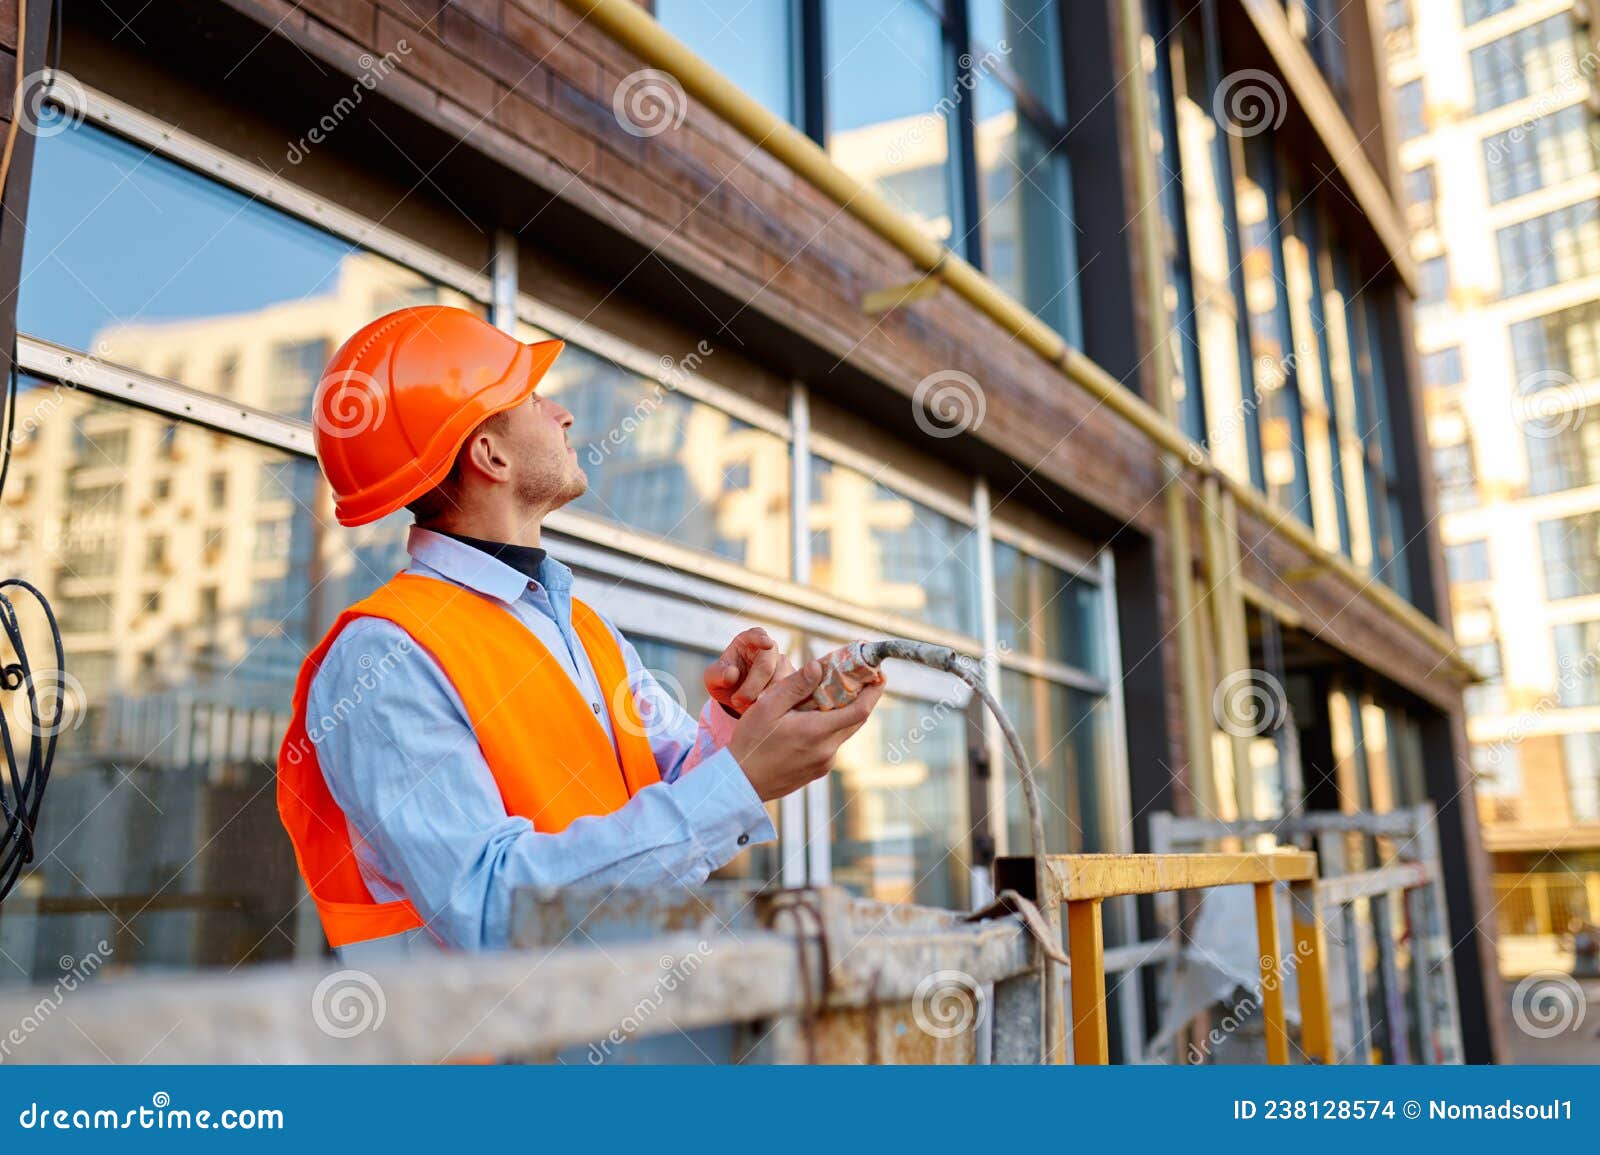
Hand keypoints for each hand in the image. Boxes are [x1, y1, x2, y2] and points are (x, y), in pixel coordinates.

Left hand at [704, 627, 794, 716]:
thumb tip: (731, 674)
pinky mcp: (792, 683)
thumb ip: (718, 674)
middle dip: (753, 686)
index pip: (757, 635)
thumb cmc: (723, 680)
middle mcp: (770, 650)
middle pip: (767, 665)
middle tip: (737, 701)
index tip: (766, 644)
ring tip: (747, 709)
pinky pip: (789, 694)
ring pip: (781, 681)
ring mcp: (783, 666)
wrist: (735, 696)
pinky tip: (765, 712)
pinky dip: (777, 704)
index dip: (762, 639)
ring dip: (765, 697)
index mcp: (750, 640)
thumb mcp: (712, 677)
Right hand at [730, 660, 886, 801]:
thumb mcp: (768, 707)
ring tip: (825, 694)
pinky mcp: (818, 770)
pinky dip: (829, 726)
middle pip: (856, 720)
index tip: (879, 674)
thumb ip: (796, 686)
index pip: (860, 710)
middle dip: (861, 696)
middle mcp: (827, 750)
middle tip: (857, 676)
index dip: (874, 691)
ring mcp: (824, 763)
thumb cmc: (751, 742)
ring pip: (843, 731)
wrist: (741, 782)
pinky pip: (832, 743)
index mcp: (817, 732)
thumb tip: (819, 665)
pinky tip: (809, 718)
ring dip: (842, 711)